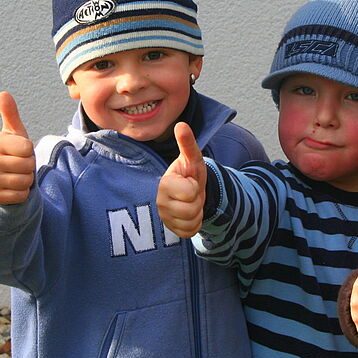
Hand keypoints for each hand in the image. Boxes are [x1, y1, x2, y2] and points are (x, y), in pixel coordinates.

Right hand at [0, 92, 34, 203]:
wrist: (0, 176)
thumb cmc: (12, 151)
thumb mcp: (14, 133)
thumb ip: (10, 114)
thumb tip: (3, 93)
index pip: (28, 148)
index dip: (29, 151)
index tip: (20, 151)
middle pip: (29, 165)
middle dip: (29, 166)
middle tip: (19, 164)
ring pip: (26, 181)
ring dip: (26, 179)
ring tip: (17, 174)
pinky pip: (22, 195)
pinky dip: (23, 192)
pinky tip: (14, 187)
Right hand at [156, 122, 206, 237]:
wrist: (193, 190)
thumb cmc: (191, 173)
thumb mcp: (193, 158)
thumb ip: (187, 143)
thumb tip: (181, 124)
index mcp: (164, 184)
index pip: (189, 193)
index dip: (195, 187)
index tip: (189, 181)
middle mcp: (160, 202)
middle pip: (190, 210)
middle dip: (197, 201)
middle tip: (192, 193)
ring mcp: (165, 217)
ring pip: (190, 222)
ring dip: (197, 213)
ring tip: (191, 202)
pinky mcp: (171, 229)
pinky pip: (189, 232)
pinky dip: (195, 224)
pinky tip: (191, 214)